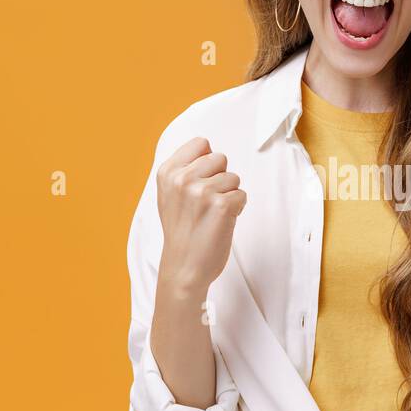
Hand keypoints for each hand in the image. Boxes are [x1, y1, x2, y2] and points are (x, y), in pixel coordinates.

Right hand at [155, 137, 246, 291]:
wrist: (183, 267)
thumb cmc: (181, 230)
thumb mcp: (169, 194)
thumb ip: (184, 169)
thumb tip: (207, 147)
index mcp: (167, 172)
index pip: (201, 143)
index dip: (207, 163)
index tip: (199, 183)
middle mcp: (182, 179)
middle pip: (220, 158)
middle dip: (220, 179)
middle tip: (206, 203)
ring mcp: (202, 191)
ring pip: (233, 178)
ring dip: (229, 195)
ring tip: (212, 215)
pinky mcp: (222, 206)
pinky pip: (242, 195)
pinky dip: (238, 209)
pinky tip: (222, 222)